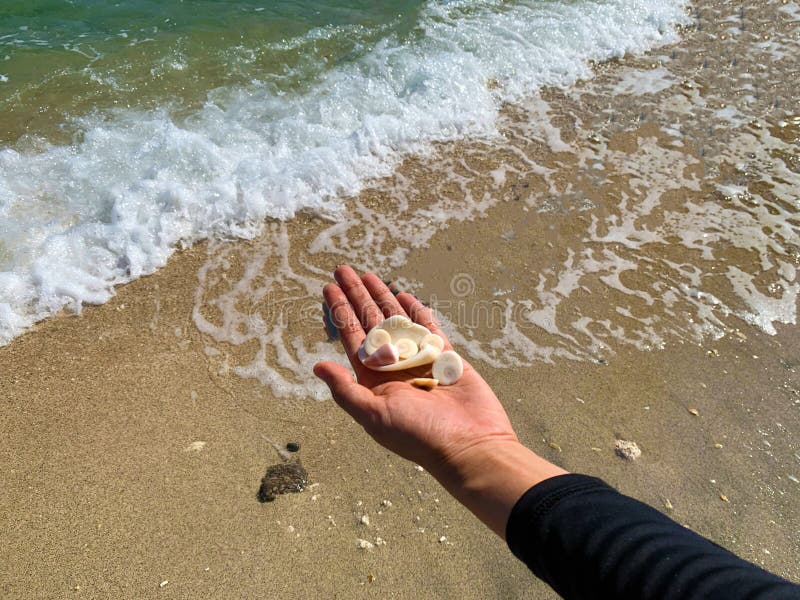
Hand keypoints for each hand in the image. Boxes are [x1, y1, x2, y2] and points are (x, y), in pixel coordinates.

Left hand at [313, 265, 517, 472]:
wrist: (469, 445)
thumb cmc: (418, 435)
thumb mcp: (374, 415)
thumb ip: (345, 390)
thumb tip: (316, 365)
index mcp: (373, 380)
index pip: (351, 337)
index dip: (339, 312)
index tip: (327, 288)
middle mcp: (393, 367)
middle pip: (370, 322)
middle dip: (356, 296)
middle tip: (343, 269)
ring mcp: (419, 360)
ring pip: (396, 320)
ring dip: (382, 297)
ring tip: (369, 274)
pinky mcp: (445, 357)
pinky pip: (427, 327)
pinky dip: (417, 311)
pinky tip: (404, 295)